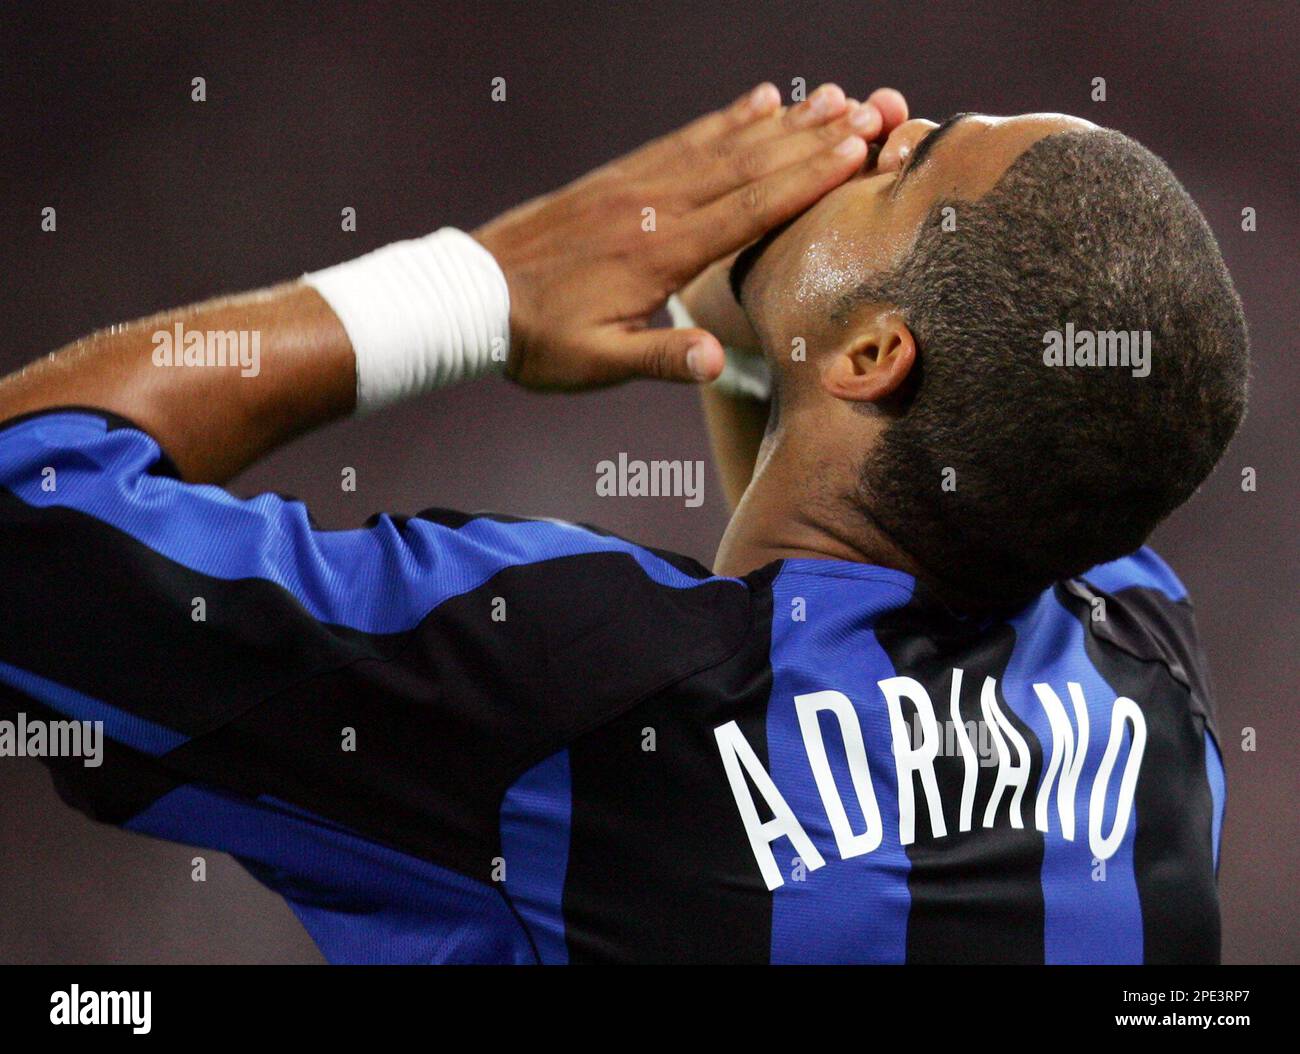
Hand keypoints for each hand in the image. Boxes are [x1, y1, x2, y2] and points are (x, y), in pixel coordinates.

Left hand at [473, 82, 881, 389]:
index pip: (747, 209)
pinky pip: (680, 139)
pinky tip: (753, 103)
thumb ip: (659, 359)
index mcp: (658, 253)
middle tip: (866, 112)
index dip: (806, 180)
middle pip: (746, 166)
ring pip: (719, 145)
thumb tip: (716, 364)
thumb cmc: (537, 341)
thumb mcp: (597, 364)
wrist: (469, 297)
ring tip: (827, 97)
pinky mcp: (616, 178)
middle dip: (810, 140)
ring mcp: (634, 185)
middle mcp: (653, 207)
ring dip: (778, 121)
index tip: (855, 152)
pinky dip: (722, 119)